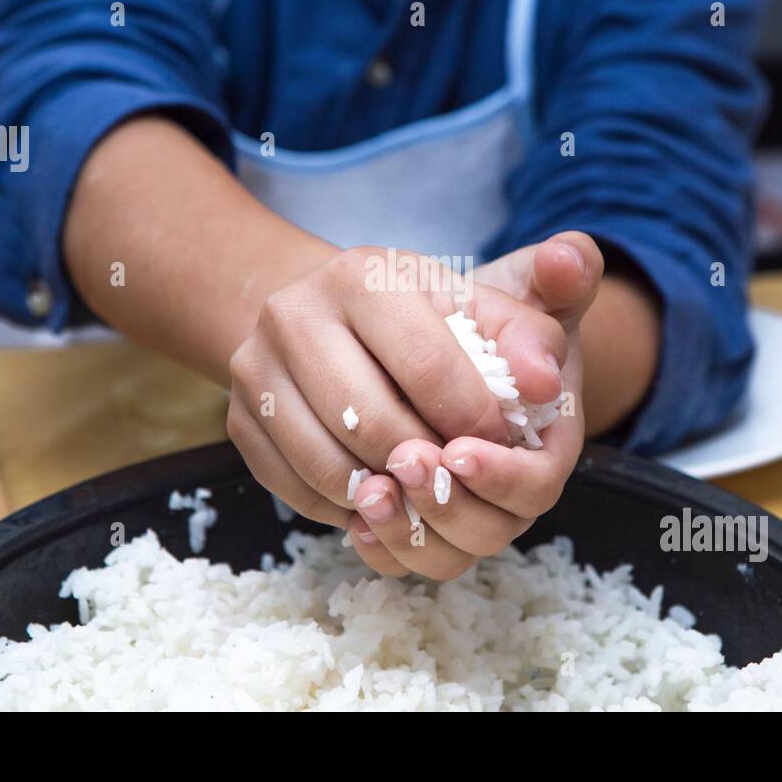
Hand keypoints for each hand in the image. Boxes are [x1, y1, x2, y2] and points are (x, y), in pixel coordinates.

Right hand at [225, 246, 571, 577]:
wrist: (331, 315)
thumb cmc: (427, 316)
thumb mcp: (485, 303)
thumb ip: (530, 332)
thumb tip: (544, 385)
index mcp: (362, 274)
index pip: (428, 367)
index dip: (476, 420)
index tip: (503, 443)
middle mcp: (293, 313)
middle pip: (372, 423)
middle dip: (430, 464)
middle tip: (462, 478)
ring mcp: (253, 367)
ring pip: (327, 465)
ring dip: (387, 496)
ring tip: (425, 491)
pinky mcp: (238, 418)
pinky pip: (295, 488)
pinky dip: (346, 507)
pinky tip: (382, 494)